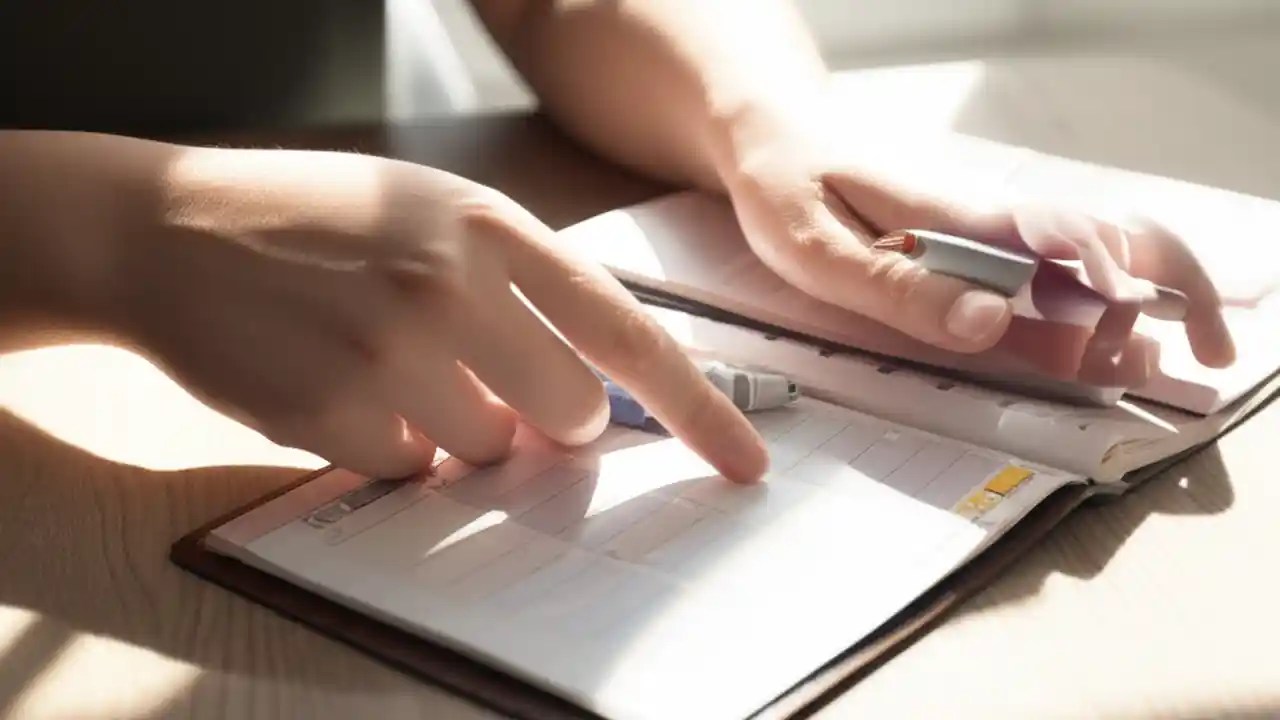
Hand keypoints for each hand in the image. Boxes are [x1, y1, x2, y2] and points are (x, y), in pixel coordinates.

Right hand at [98, 144, 766, 481]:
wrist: (169, 229)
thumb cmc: (320, 222)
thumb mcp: (435, 213)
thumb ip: (523, 290)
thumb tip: (594, 398)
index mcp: (491, 227)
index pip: (628, 332)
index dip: (698, 408)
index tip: (743, 463)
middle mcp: (449, 286)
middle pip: (572, 414)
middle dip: (549, 419)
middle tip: (495, 384)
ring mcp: (387, 352)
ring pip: (489, 452)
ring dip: (459, 430)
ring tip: (392, 365)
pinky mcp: (328, 412)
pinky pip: (411, 472)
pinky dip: (393, 447)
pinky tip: (343, 385)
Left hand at [714, 114, 1233, 386]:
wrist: (776, 136)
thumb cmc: (791, 185)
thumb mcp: (819, 249)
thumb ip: (900, 288)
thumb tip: (985, 322)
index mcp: (958, 212)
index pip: (1066, 237)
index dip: (1116, 280)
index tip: (1134, 330)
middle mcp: (988, 216)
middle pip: (1106, 238)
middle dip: (1167, 287)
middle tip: (1195, 347)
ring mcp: (987, 229)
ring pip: (1089, 258)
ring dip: (1133, 307)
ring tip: (1150, 361)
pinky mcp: (974, 245)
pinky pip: (1046, 273)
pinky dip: (1085, 309)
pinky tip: (1096, 345)